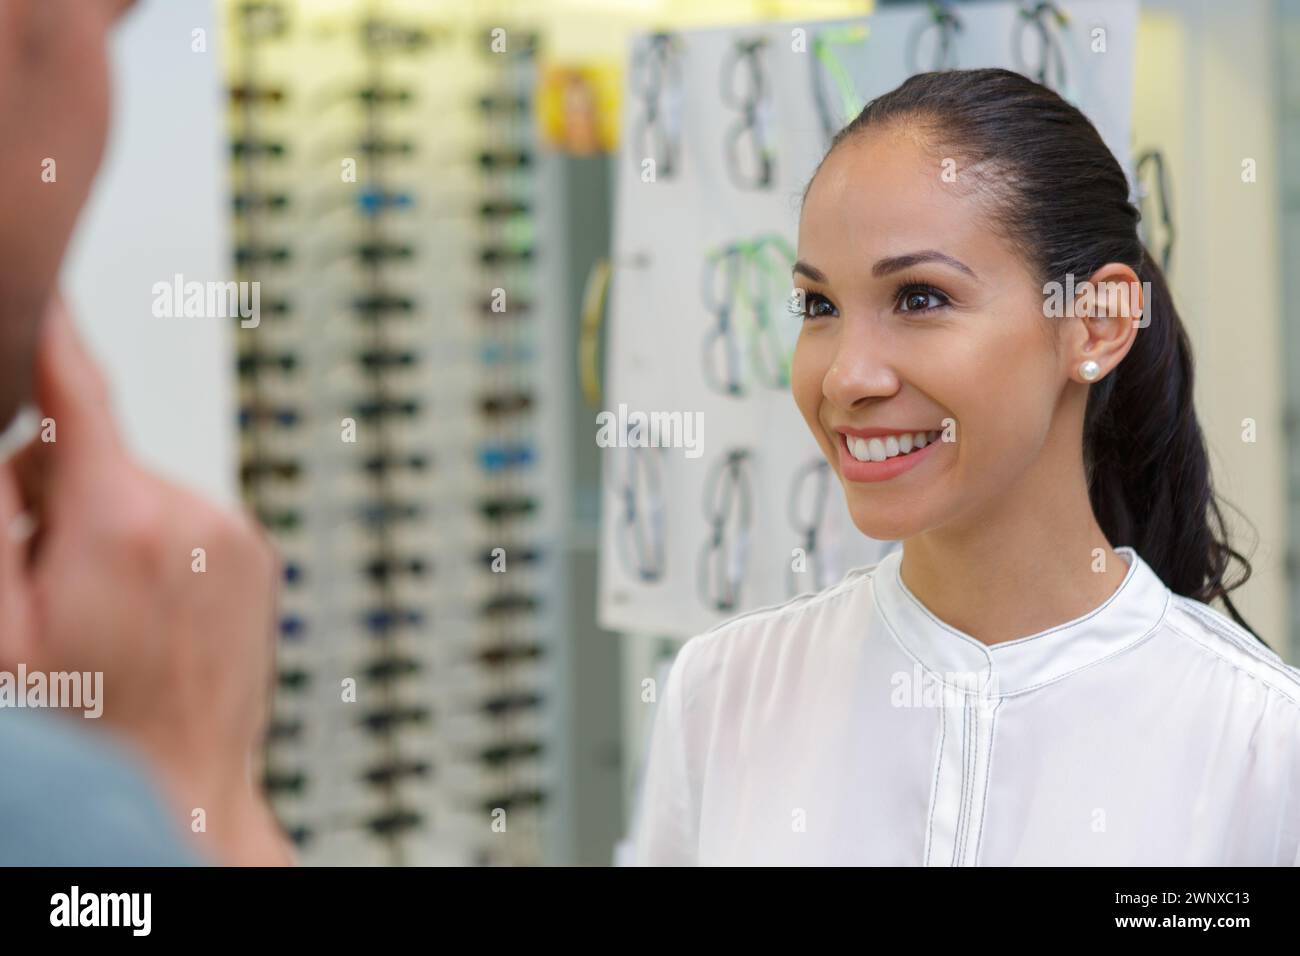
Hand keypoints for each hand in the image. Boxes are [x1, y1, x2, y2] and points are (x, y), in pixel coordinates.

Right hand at [0, 295, 291, 864]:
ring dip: (100, 532)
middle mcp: (196, 515)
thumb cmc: (85, 736)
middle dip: (49, 502)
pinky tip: (139, 618)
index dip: (45, 330)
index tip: (35, 284)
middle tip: (42, 594)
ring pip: (134, 492)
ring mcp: (235, 538)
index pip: (76, 386)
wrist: (182, 799)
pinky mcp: (256, 559)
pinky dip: (149, 550)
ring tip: (97, 620)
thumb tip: (13, 443)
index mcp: (123, 521)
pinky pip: (180, 524)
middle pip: (90, 455)